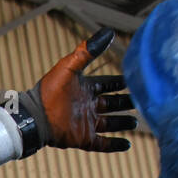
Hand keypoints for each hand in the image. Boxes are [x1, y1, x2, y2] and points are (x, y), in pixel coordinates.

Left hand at [21, 28, 136, 151]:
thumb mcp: (70, 66)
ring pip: (110, 123)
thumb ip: (88, 50)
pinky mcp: (83, 138)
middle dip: (126, 103)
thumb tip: (109, 32)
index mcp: (85, 88)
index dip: (120, 82)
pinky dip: (114, 145)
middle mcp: (87, 105)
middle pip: (112, 104)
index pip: (107, 84)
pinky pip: (102, 143)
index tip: (135, 79)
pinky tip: (127, 145)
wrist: (35, 117)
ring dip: (123, 123)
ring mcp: (86, 123)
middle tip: (142, 101)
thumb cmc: (49, 90)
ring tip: (136, 122)